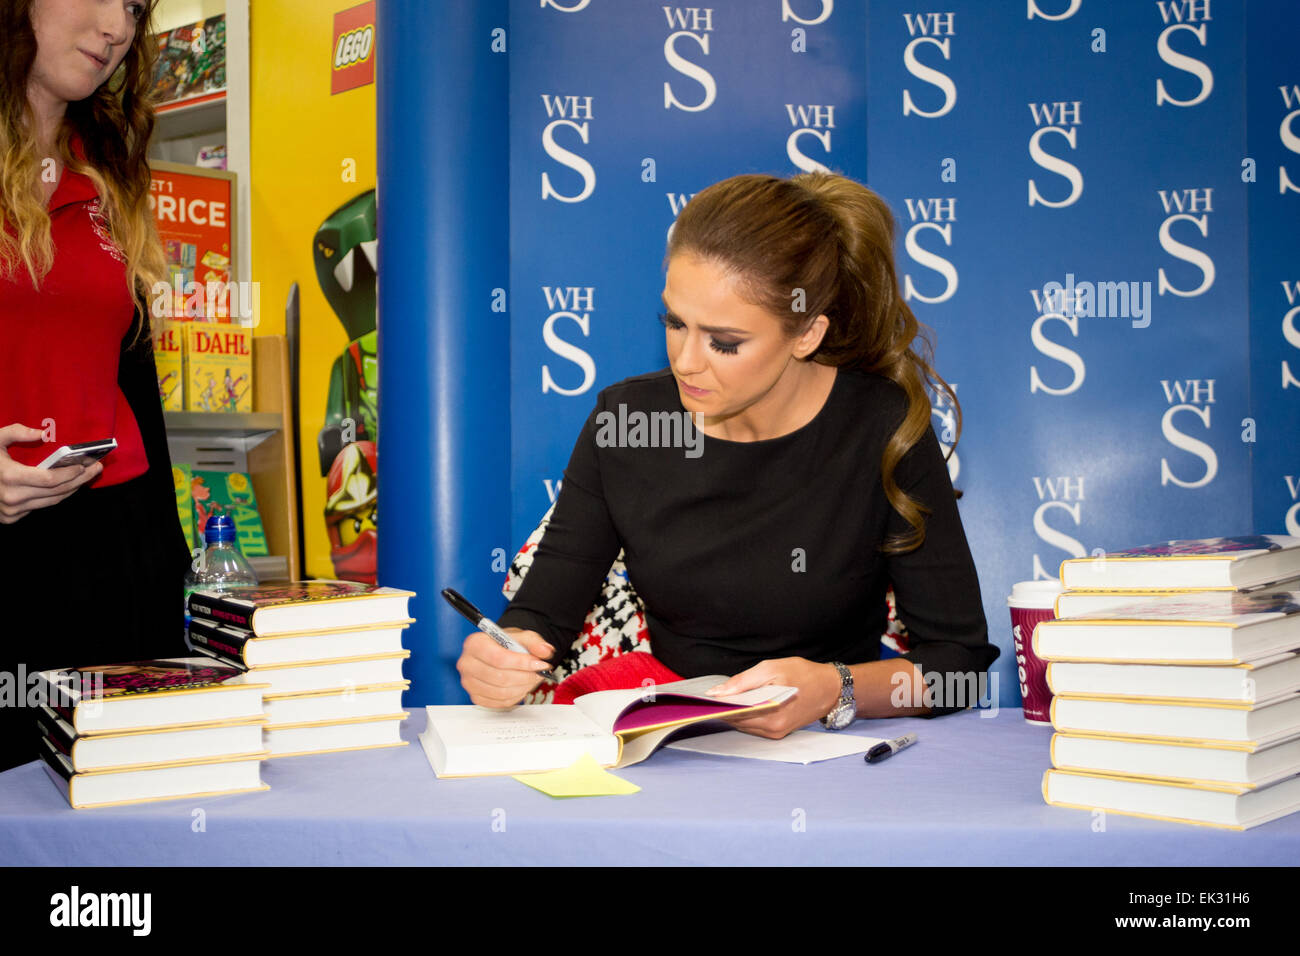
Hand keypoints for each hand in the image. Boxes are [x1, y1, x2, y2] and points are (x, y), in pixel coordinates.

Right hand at [0, 424, 101, 524]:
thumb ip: (16, 432)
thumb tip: (42, 434)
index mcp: (9, 478)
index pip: (50, 480)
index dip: (71, 473)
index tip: (86, 464)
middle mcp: (11, 498)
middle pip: (56, 492)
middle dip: (79, 480)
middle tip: (96, 468)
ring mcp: (11, 511)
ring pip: (51, 501)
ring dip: (71, 489)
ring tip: (86, 476)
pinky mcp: (10, 517)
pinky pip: (40, 506)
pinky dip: (55, 496)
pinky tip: (67, 485)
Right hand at [456, 627, 555, 708]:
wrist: (498, 651)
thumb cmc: (506, 644)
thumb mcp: (521, 637)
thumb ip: (534, 642)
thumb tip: (545, 651)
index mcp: (474, 644)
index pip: (499, 658)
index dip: (522, 663)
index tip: (539, 664)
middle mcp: (466, 663)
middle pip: (500, 677)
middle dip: (525, 677)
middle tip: (540, 673)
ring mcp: (469, 682)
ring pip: (501, 692)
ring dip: (522, 688)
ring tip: (532, 679)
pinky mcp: (475, 696)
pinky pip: (499, 702)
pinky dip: (515, 697)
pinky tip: (522, 687)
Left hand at [706, 657, 842, 739]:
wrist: (831, 688)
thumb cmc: (803, 674)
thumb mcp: (771, 669)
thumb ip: (742, 682)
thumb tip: (717, 693)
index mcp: (771, 714)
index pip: (733, 714)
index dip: (717, 706)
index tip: (704, 698)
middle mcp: (773, 729)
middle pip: (737, 721)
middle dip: (725, 708)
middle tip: (715, 694)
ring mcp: (776, 733)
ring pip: (744, 725)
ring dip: (735, 712)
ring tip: (730, 696)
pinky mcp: (779, 732)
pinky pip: (755, 725)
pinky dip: (747, 715)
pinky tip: (745, 703)